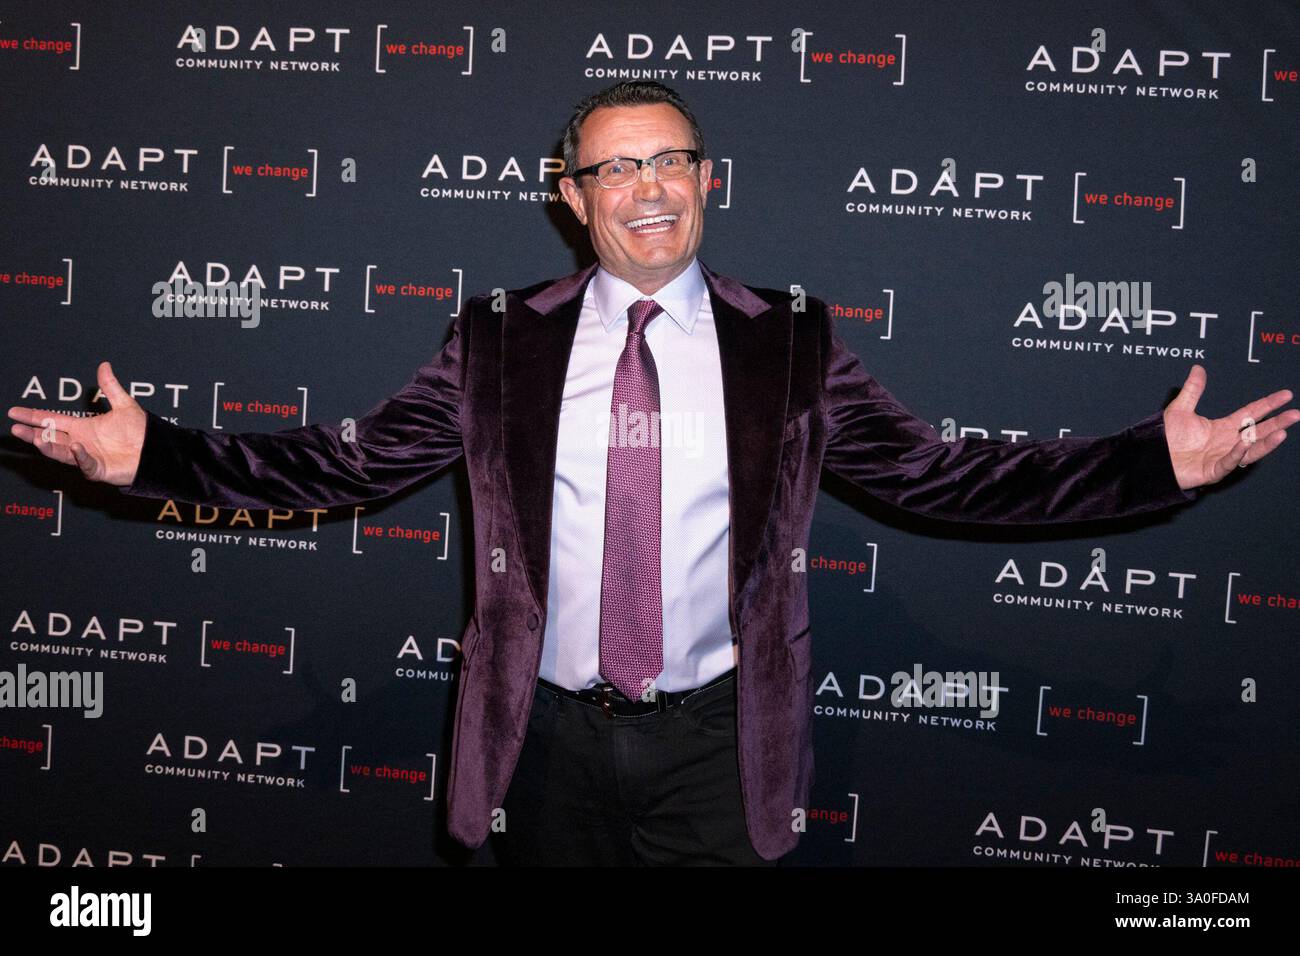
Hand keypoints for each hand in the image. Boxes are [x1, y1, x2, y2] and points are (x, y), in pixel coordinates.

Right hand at [7, 361, 146, 486]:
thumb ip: (111, 387)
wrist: (158, 451)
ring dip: (49, 447)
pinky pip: (87, 465)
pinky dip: (81, 456)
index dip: (34, 416)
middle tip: (16, 429)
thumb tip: (104, 365)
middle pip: (51, 438)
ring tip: (36, 439)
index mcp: (83, 427)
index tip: (13, 412)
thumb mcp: (124, 405)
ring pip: (62, 453)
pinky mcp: (100, 470)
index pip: (52, 421)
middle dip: (32, 434)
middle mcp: (82, 442)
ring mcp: (89, 457)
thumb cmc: (141, 432)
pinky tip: (76, 446)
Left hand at [1163, 364, 1298, 489]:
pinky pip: (1229, 463)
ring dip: (1266, 442)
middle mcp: (1227, 442)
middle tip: (1296, 414)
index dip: (1268, 404)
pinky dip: (1237, 454)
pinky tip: (1244, 444)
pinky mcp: (1212, 471)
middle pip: (1257, 431)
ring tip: (1283, 432)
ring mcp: (1222, 457)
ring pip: (1250, 450)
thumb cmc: (1165, 438)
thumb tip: (1198, 368)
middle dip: (1277, 423)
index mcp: (1222, 427)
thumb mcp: (1179, 409)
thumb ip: (1193, 390)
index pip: (1251, 413)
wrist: (1152, 458)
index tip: (1286, 395)